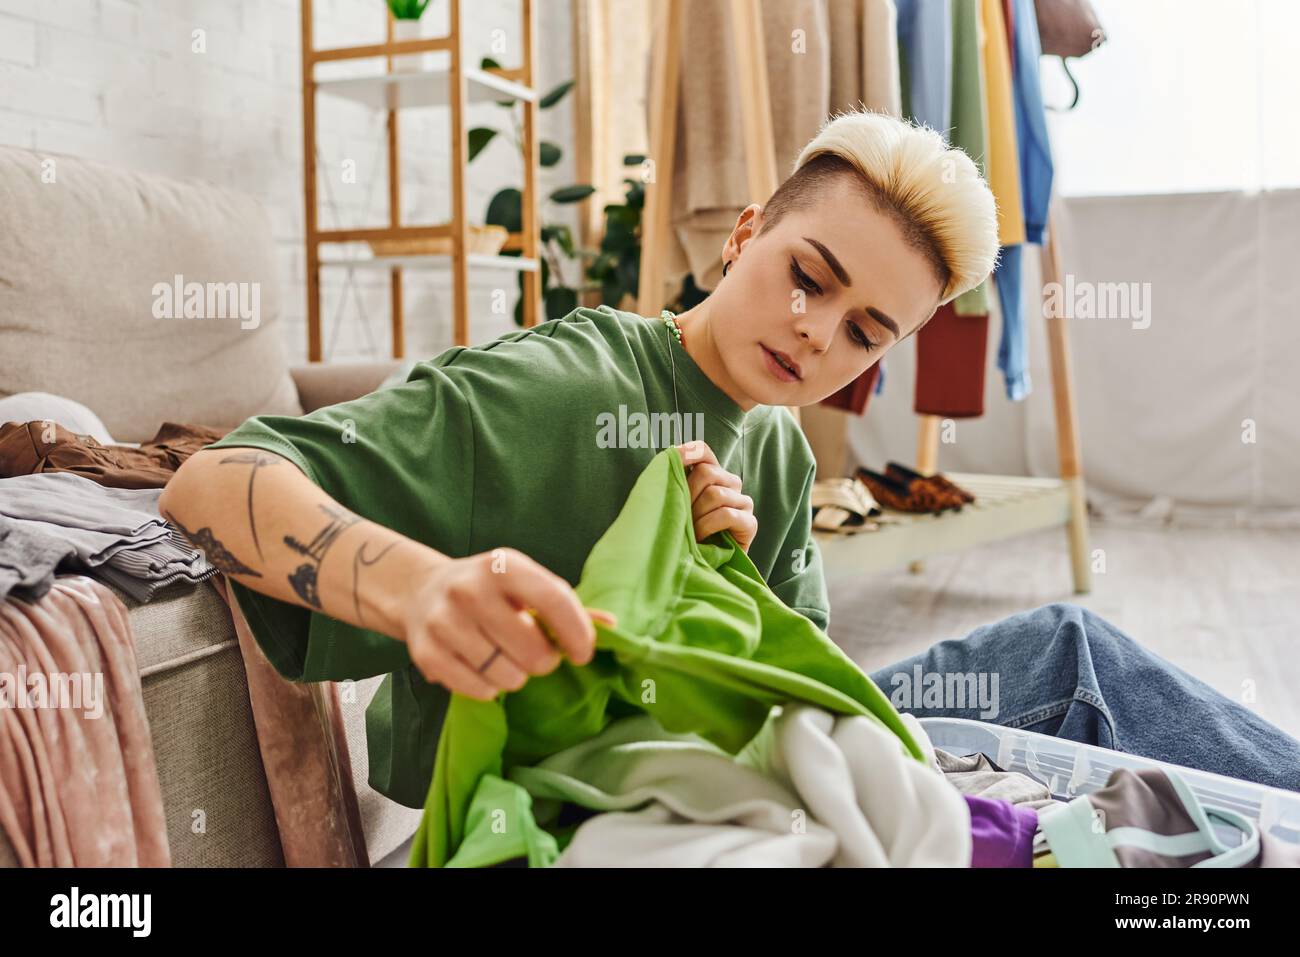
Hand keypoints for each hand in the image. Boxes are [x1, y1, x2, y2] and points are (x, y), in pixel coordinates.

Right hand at [401, 547, 616, 700]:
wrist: (422, 590)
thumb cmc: (489, 589)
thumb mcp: (525, 583)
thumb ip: (566, 604)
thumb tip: (613, 626)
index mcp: (504, 565)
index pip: (554, 600)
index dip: (576, 632)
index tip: (582, 654)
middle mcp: (471, 589)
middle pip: (532, 650)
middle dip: (544, 661)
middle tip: (538, 656)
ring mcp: (444, 621)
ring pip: (506, 675)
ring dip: (516, 677)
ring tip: (507, 660)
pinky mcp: (426, 653)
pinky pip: (477, 689)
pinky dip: (489, 689)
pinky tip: (485, 671)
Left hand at [677, 440, 756, 552]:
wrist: (702, 568)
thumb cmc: (686, 536)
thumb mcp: (677, 506)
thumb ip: (675, 484)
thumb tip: (667, 460)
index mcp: (712, 475)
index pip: (703, 452)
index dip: (689, 452)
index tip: (670, 458)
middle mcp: (730, 484)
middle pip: (706, 472)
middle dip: (687, 494)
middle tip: (680, 515)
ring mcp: (743, 502)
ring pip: (715, 494)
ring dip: (696, 515)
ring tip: (689, 531)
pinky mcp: (750, 522)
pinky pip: (726, 514)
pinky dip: (708, 526)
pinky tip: (701, 539)